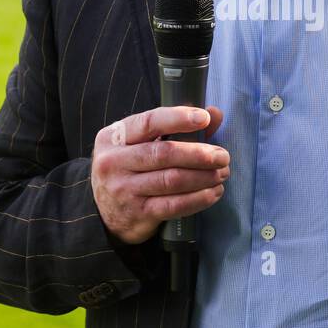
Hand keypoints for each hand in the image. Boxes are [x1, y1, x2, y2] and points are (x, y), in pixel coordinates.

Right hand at [91, 106, 227, 244]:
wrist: (105, 213)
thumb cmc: (130, 169)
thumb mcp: (141, 144)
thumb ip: (177, 128)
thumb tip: (215, 114)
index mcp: (115, 137)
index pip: (149, 122)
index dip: (179, 118)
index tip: (204, 118)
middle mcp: (114, 162)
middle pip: (164, 154)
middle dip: (199, 154)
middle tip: (223, 156)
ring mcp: (124, 189)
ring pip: (172, 180)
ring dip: (203, 176)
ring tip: (222, 174)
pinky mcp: (137, 213)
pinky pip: (173, 205)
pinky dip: (198, 199)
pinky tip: (213, 193)